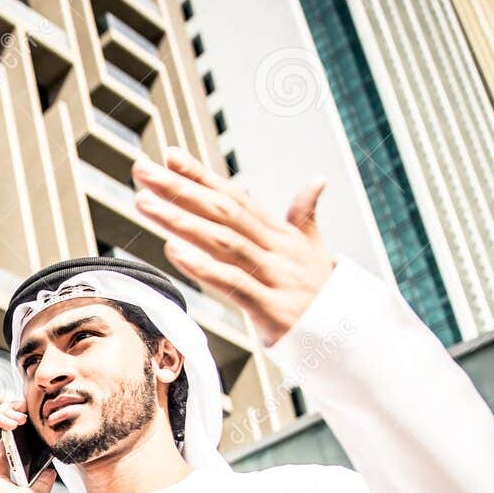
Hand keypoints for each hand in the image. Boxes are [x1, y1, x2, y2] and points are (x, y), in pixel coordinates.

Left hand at [131, 147, 332, 344]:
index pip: (235, 197)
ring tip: (145, 203)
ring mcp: (274, 276)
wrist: (351, 336)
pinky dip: (202, 266)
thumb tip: (317, 181)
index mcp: (281, 234)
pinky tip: (173, 250)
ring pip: (223, 242)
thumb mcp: (316, 250)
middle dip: (179, 189)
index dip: (202, 175)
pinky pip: (233, 283)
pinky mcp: (271, 308)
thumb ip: (306, 215)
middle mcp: (277, 249)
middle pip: (222, 212)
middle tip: (142, 170)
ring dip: (181, 221)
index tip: (169, 156)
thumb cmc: (324, 293)